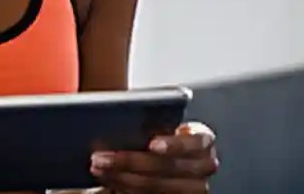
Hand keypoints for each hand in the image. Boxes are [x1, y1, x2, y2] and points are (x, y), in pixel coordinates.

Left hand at [89, 121, 217, 192]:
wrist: (173, 159)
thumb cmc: (165, 135)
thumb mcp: (165, 125)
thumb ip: (154, 121)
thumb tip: (124, 116)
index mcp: (205, 140)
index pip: (195, 142)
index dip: (173, 145)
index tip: (152, 144)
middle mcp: (204, 166)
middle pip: (166, 167)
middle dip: (130, 162)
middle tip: (100, 156)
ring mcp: (193, 188)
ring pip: (154, 186)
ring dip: (121, 177)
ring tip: (98, 167)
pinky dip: (125, 188)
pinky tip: (108, 180)